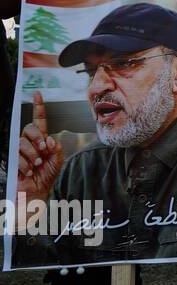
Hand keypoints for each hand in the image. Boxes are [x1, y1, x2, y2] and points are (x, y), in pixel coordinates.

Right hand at [16, 92, 63, 222]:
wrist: (36, 190)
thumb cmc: (46, 175)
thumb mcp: (57, 160)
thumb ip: (56, 147)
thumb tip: (49, 139)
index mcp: (42, 139)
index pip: (39, 120)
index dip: (38, 107)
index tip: (38, 94)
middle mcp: (28, 141)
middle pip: (29, 128)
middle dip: (37, 139)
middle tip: (43, 151)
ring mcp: (18, 149)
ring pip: (22, 142)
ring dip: (32, 155)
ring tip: (36, 164)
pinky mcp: (10, 158)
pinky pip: (16, 155)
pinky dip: (24, 164)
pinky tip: (28, 171)